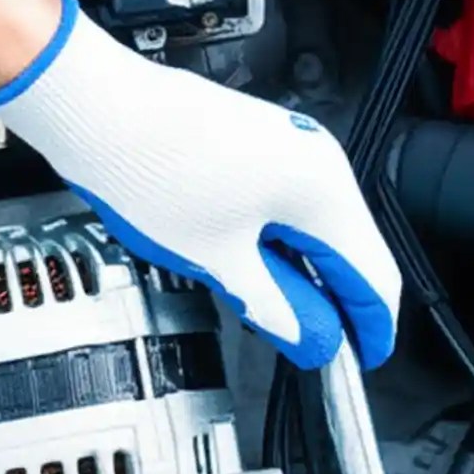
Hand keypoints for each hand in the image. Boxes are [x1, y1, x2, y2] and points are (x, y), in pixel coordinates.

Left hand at [0, 0, 401, 369]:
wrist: (99, 112)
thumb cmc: (152, 170)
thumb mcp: (219, 262)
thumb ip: (276, 309)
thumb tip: (312, 340)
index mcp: (323, 192)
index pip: (374, 275)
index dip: (371, 328)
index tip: (362, 361)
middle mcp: (318, 161)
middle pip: (350, 251)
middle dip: (337, 305)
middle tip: (314, 349)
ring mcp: (290, 147)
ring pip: (317, 229)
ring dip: (305, 276)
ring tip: (277, 317)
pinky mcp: (261, 146)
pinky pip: (289, 206)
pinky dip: (281, 245)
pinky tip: (255, 272)